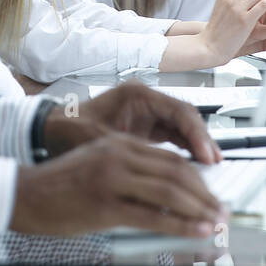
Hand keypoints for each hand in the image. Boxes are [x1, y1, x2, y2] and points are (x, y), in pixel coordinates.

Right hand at [9, 131, 227, 237]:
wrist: (24, 194)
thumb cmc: (59, 186)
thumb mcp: (97, 166)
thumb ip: (128, 171)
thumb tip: (164, 194)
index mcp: (118, 143)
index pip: (169, 157)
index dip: (196, 177)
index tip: (211, 193)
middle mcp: (118, 155)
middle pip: (175, 172)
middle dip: (204, 194)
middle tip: (221, 210)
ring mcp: (112, 179)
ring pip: (169, 192)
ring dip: (199, 210)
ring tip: (215, 222)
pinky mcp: (106, 204)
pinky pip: (153, 215)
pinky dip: (181, 224)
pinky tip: (196, 230)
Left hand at [44, 81, 220, 163]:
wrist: (50, 131)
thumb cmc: (70, 130)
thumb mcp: (101, 141)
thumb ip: (132, 151)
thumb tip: (164, 169)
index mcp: (137, 95)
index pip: (179, 110)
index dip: (197, 134)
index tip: (207, 155)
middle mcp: (145, 100)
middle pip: (185, 118)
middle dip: (202, 140)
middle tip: (215, 162)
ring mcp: (146, 113)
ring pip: (181, 128)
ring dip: (196, 146)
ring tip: (210, 168)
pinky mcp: (145, 127)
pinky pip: (171, 137)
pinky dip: (183, 151)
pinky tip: (192, 167)